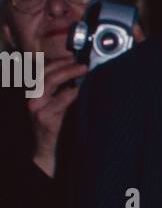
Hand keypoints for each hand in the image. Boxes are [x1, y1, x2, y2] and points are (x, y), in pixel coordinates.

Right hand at [27, 59, 81, 177]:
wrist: (44, 150)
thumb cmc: (52, 127)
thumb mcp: (53, 106)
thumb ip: (60, 92)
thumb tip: (76, 75)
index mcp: (33, 93)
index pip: (43, 71)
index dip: (58, 62)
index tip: (73, 57)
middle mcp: (32, 99)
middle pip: (48, 74)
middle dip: (66, 66)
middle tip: (83, 64)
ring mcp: (37, 108)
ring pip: (51, 83)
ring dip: (70, 74)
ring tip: (84, 71)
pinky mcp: (45, 118)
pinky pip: (60, 101)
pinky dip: (71, 92)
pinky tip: (80, 88)